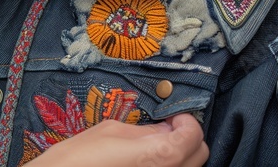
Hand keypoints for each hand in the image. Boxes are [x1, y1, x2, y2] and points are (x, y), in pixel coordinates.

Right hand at [23, 115, 207, 166]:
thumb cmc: (79, 158)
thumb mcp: (111, 131)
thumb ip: (145, 130)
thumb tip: (164, 128)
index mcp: (160, 155)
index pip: (194, 135)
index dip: (185, 119)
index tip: (172, 114)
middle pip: (199, 154)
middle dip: (187, 137)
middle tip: (166, 127)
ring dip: (179, 154)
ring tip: (154, 144)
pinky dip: (167, 166)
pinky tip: (146, 159)